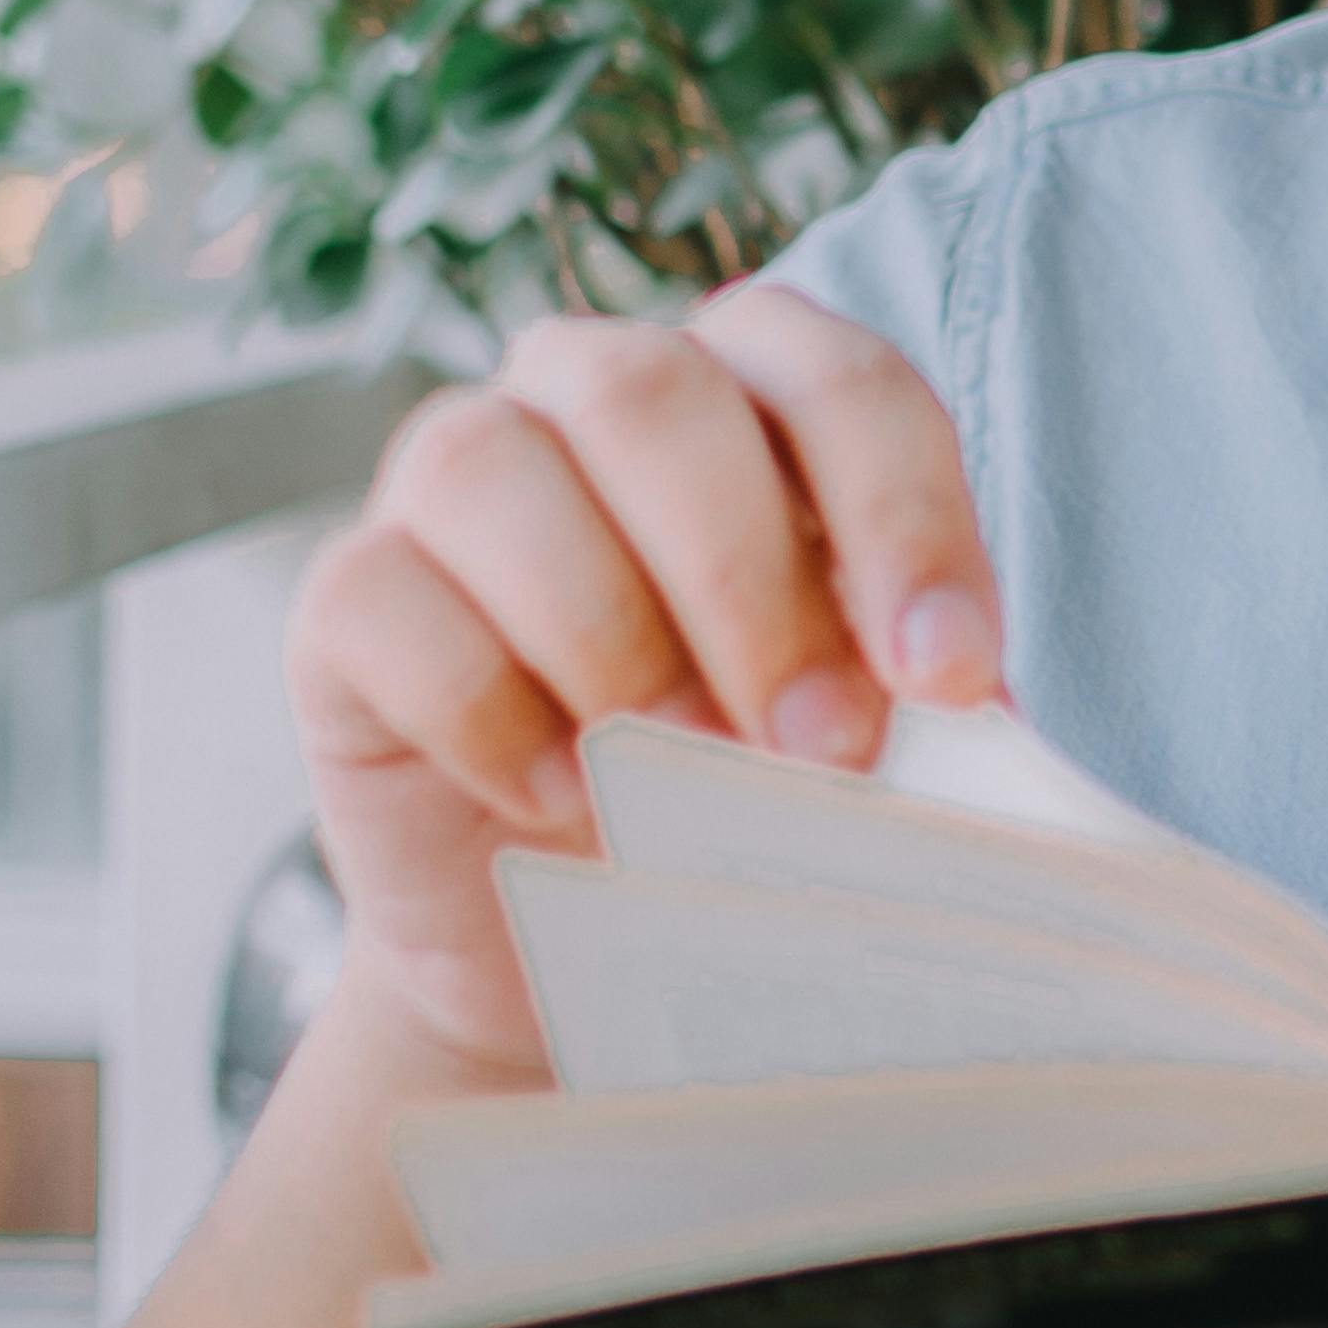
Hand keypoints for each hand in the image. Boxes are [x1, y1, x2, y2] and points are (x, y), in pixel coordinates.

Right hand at [288, 290, 1006, 1067]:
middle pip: (657, 397)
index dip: (903, 516)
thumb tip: (982, 717)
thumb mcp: (848, 738)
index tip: (953, 677)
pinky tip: (560, 800)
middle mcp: (585, 394)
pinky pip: (387, 601)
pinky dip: (486, 709)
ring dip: (610, 632)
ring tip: (684, 771)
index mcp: (748, 390)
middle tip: (821, 748)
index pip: (836, 381)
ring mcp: (448, 479)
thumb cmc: (736, 797)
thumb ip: (904, 694)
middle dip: (749, 579)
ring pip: (494, 467)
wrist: (568, 945)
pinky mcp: (344, 599)